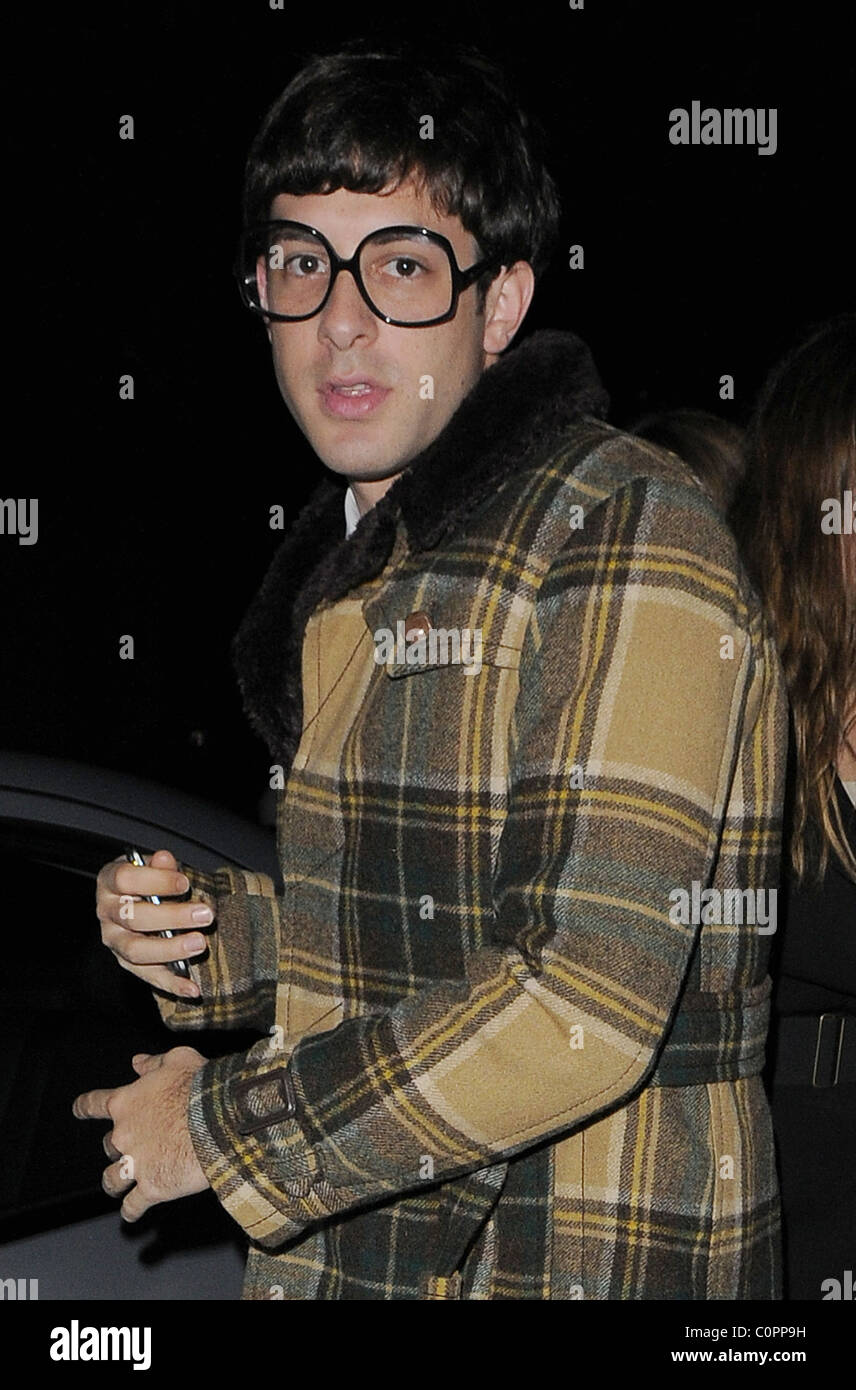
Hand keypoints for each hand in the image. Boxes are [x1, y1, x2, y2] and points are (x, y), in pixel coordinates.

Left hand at [72, 1047, 210, 1220]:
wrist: (219, 1121)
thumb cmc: (200, 1087)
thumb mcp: (178, 1060)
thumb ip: (153, 1063)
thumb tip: (137, 1063)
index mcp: (126, 1103)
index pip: (94, 1104)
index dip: (85, 1106)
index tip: (78, 1109)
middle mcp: (124, 1135)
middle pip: (108, 1145)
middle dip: (116, 1146)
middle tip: (131, 1146)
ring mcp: (135, 1164)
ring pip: (111, 1180)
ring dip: (114, 1181)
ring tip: (117, 1185)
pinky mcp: (152, 1188)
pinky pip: (132, 1206)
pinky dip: (130, 1211)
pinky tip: (131, 1213)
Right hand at [96, 848, 212, 997]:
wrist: (142, 898)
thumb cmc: (151, 880)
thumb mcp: (156, 867)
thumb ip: (161, 866)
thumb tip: (164, 859)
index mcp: (110, 881)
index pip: (125, 879)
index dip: (156, 881)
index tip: (185, 883)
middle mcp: (107, 912)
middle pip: (133, 917)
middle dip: (172, 917)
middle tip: (204, 915)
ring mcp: (114, 940)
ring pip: (136, 950)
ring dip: (170, 950)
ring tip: (200, 944)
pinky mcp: (127, 963)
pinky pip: (148, 977)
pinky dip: (172, 984)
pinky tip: (193, 989)